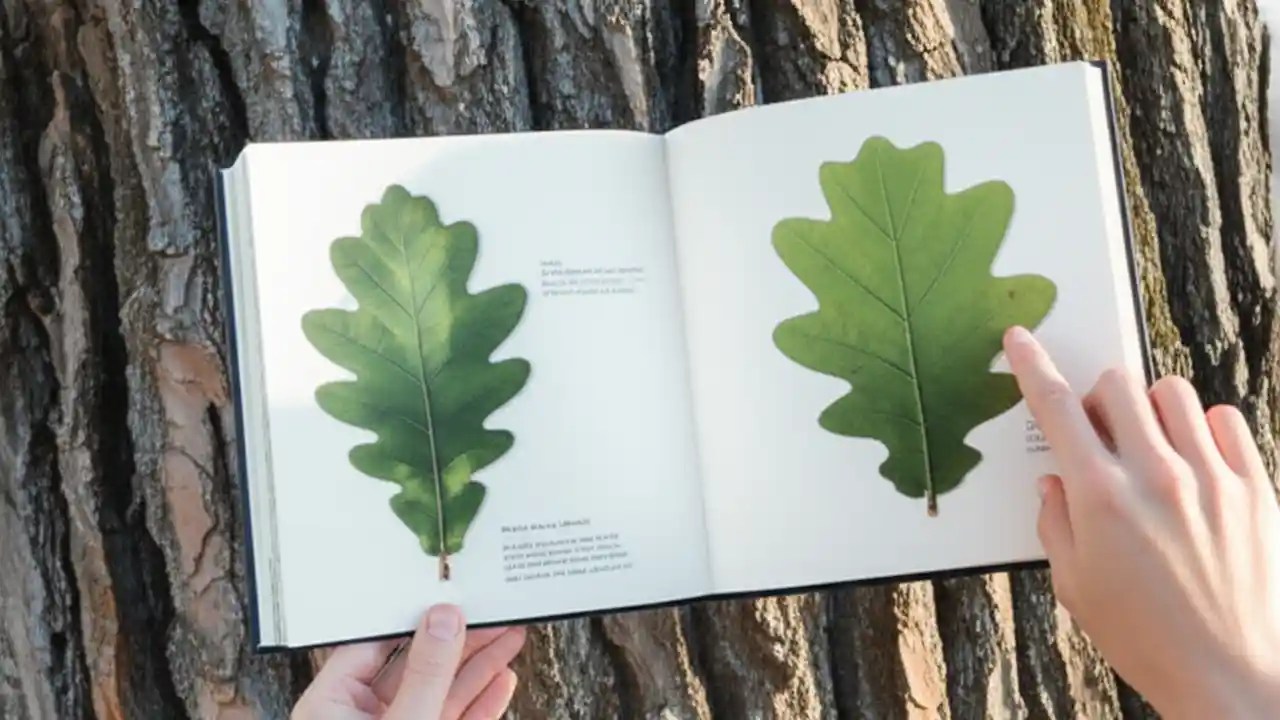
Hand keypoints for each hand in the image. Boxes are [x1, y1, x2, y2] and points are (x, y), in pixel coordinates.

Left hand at [292, 604, 526, 719]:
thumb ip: (426, 674)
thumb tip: (444, 618)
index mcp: (331, 706)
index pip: (375, 644)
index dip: (417, 616)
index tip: (452, 593)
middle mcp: (359, 718)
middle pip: (417, 665)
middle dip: (461, 639)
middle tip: (495, 611)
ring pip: (441, 692)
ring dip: (479, 666)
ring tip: (512, 635)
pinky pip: (454, 719)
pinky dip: (480, 702)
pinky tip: (503, 679)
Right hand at [1003, 325, 1279, 717]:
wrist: (1228, 675)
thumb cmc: (1143, 637)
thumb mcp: (1074, 585)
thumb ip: (1056, 522)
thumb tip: (1055, 481)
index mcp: (1100, 499)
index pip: (1056, 409)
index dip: (1032, 366)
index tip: (1021, 341)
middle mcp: (1155, 477)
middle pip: (1117, 385)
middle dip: (1098, 397)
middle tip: (1099, 432)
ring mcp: (1211, 478)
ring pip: (1173, 392)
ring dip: (1150, 407)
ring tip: (1152, 445)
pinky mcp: (1255, 488)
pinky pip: (1225, 420)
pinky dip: (1204, 426)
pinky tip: (1195, 458)